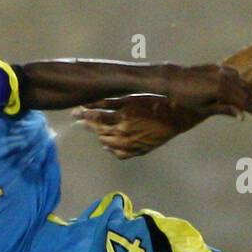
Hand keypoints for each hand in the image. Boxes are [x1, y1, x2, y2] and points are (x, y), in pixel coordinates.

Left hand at [75, 95, 195, 158]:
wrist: (176, 117)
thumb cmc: (154, 102)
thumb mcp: (131, 98)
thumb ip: (109, 101)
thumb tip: (88, 102)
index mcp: (123, 117)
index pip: (95, 117)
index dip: (83, 114)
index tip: (75, 111)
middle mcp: (125, 133)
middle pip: (98, 131)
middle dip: (88, 124)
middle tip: (82, 118)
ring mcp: (131, 145)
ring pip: (106, 143)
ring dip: (99, 135)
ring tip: (98, 127)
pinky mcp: (137, 152)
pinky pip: (118, 154)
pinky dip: (111, 147)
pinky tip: (110, 142)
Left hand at [160, 64, 251, 117]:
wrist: (172, 79)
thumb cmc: (185, 98)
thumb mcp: (204, 108)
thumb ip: (224, 109)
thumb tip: (242, 117)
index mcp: (222, 90)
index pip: (243, 101)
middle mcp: (224, 78)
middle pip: (245, 92)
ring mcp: (221, 71)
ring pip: (240, 82)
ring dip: (248, 92)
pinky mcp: (217, 67)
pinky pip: (233, 74)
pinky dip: (239, 81)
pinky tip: (242, 86)